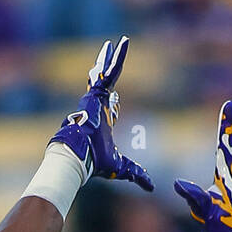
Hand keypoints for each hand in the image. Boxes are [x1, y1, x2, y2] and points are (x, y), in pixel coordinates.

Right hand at [48, 36, 153, 189]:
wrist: (80, 157)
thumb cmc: (96, 163)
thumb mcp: (123, 168)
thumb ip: (137, 174)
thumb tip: (151, 187)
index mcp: (101, 122)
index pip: (107, 106)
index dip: (112, 101)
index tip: (114, 97)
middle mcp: (96, 107)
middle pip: (103, 84)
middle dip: (106, 70)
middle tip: (109, 56)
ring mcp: (94, 99)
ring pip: (106, 74)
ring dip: (111, 59)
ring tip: (118, 44)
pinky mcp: (96, 93)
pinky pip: (109, 71)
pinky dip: (118, 58)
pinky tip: (123, 44)